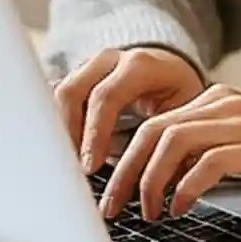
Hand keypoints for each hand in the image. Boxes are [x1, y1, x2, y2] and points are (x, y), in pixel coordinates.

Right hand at [53, 47, 204, 172]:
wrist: (169, 70)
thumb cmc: (178, 95)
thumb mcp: (184, 113)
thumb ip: (169, 140)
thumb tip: (158, 181)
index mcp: (140, 66)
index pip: (107, 97)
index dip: (95, 134)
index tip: (90, 167)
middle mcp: (110, 61)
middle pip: (72, 92)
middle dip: (70, 135)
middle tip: (73, 170)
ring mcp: (89, 67)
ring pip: (58, 96)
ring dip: (60, 133)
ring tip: (68, 165)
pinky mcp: (76, 78)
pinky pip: (55, 100)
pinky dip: (56, 127)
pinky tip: (63, 152)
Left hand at [99, 84, 240, 219]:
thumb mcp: (236, 142)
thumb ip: (199, 150)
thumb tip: (155, 182)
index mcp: (212, 100)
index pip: (153, 124)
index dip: (124, 157)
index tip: (108, 188)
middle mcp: (221, 104)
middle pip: (153, 132)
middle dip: (125, 171)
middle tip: (111, 206)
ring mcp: (240, 122)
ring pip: (173, 144)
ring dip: (151, 181)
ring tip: (147, 212)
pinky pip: (208, 163)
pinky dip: (186, 188)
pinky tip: (180, 209)